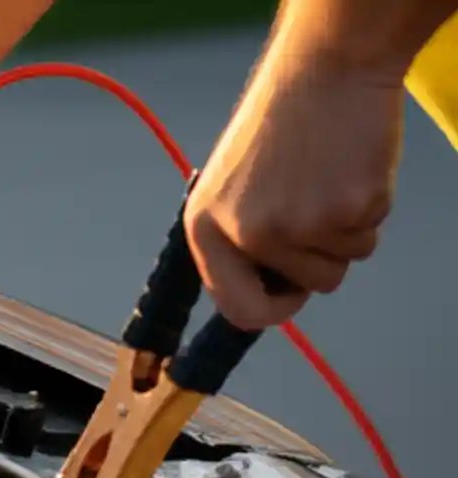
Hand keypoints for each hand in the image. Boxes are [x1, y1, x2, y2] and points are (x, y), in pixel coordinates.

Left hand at [183, 51, 404, 329]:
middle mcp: (245, 234)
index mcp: (206, 229)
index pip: (236, 308)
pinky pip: (369, 234)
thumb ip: (238, 239)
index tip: (289, 295)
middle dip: (319, 266)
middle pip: (304, 290)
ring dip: (345, 231)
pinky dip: (369, 208)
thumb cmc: (280, 126)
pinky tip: (349, 167)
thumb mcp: (230, 187)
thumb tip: (256, 292)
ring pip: (342, 264)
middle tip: (318, 216)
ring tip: (327, 179)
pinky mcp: (344, 211)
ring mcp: (296, 225)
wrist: (323, 71)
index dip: (272, 309)